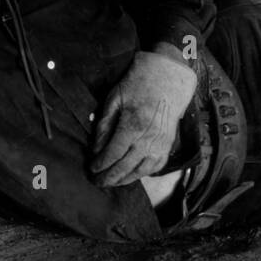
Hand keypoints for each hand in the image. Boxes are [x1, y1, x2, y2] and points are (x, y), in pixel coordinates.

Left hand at [90, 49, 197, 186]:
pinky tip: (131, 175)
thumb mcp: (115, 99)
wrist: (169, 77)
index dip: (101, 163)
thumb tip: (96, 148)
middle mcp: (149, 138)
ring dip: (124, 179)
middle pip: (125, 166)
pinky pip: (155, 166)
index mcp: (133, 125)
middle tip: (96, 182)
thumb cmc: (138, 85)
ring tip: (111, 182)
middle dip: (109, 177)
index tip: (91, 168)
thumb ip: (104, 125)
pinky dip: (142, 174)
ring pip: (141, 170)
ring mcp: (161, 144)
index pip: (113, 153)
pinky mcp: (169, 145)